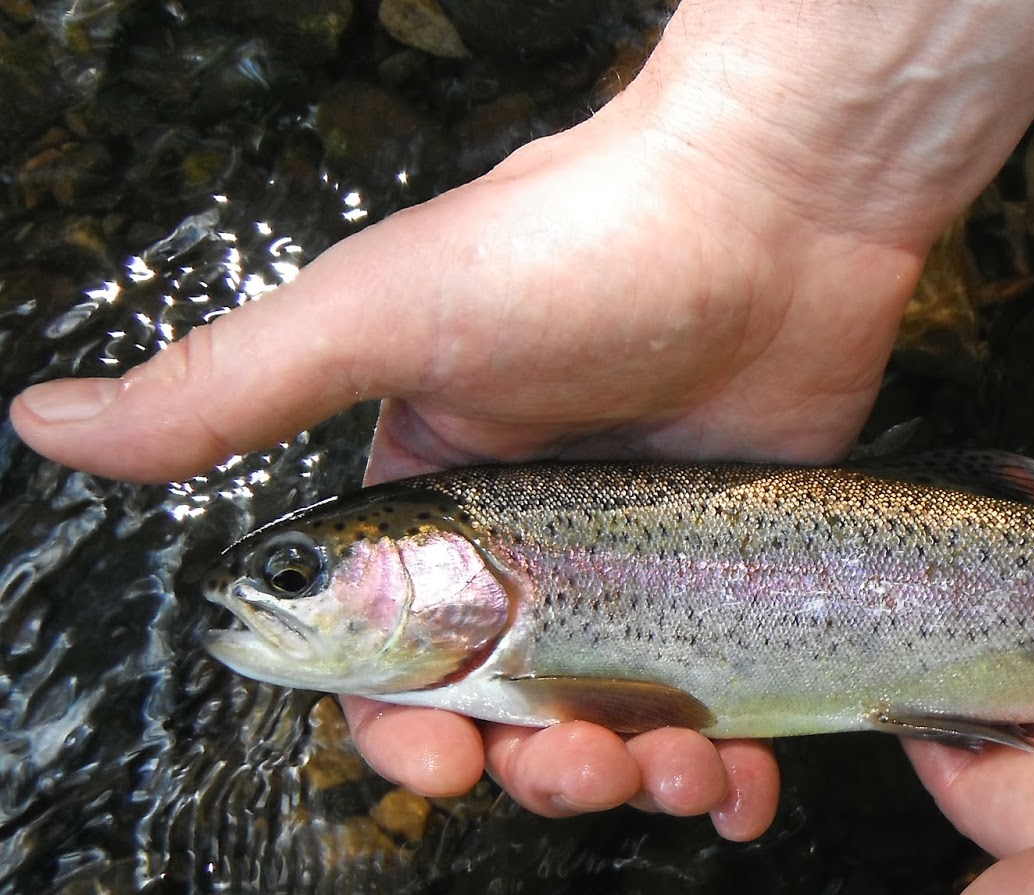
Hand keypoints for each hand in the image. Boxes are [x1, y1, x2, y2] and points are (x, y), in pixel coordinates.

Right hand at [9, 0, 1033, 840]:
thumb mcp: (378, 316)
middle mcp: (539, 541)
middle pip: (519, 712)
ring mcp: (648, 558)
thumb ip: (227, 391)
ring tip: (677, 768)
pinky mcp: (742, 565)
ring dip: (640, 777)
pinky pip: (734, 695)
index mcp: (436, 501)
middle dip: (540, 769)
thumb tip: (50, 422)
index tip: (443, 768)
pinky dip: (734, 761)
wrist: (771, 204)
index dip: (408, 734)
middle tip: (580, 766)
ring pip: (625, 719)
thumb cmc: (575, 248)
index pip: (397, 659)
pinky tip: (740, 783)